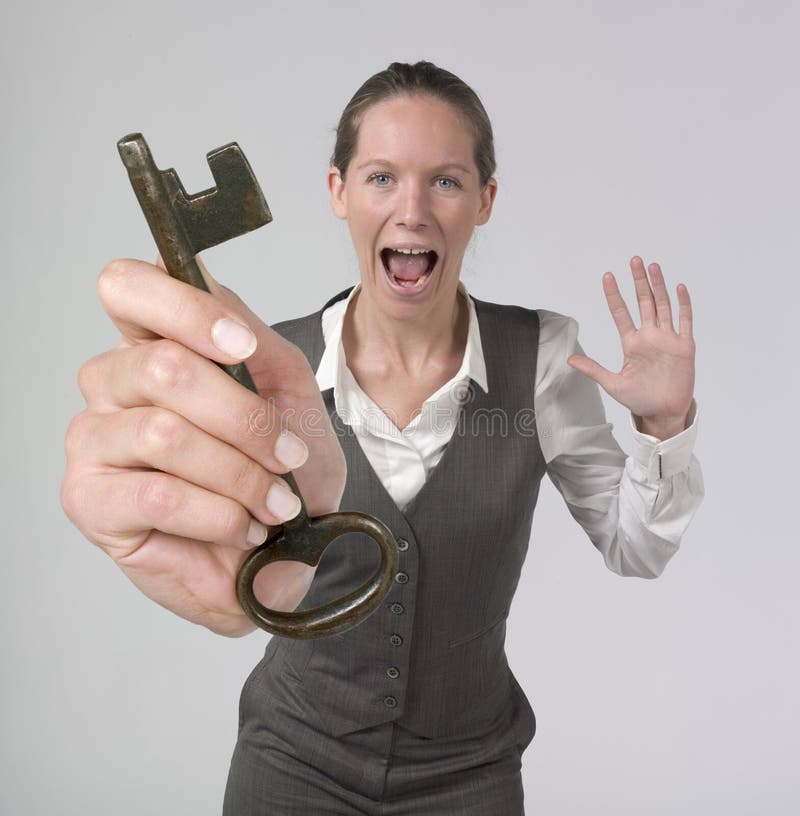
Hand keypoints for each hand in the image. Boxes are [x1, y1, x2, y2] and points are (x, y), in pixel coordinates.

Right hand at [61, 258, 345, 635]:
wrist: (286, 548)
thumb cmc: (283, 466)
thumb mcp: (287, 388)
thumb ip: (250, 336)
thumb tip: (207, 288)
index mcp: (153, 343)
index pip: (129, 288)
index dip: (186, 310)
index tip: (242, 346)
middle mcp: (111, 384)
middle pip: (162, 368)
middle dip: (244, 419)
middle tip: (287, 455)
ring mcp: (92, 440)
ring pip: (164, 434)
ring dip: (240, 474)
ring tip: (274, 502)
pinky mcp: (88, 501)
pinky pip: (159, 496)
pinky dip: (220, 515)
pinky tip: (243, 527)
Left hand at [567, 257, 695, 440]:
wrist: (663, 413)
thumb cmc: (639, 399)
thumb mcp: (612, 383)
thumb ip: (593, 369)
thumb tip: (569, 359)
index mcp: (631, 343)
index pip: (620, 313)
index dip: (614, 295)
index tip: (607, 276)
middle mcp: (649, 337)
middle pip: (643, 302)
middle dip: (638, 282)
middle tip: (634, 260)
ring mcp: (668, 339)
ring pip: (663, 306)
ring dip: (658, 286)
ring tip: (653, 266)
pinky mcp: (684, 347)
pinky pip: (684, 321)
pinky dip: (683, 304)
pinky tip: (678, 287)